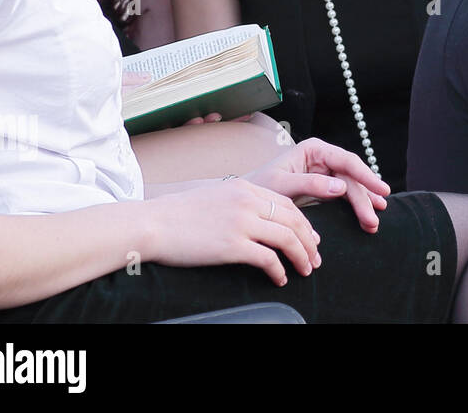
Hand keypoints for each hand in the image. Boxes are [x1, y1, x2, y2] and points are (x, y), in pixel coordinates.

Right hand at [145, 177, 321, 284]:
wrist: (151, 223)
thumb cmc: (177, 214)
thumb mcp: (215, 196)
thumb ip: (239, 202)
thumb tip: (256, 219)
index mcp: (246, 188)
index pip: (287, 204)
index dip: (304, 223)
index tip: (311, 238)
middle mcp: (248, 201)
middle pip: (294, 221)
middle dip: (309, 241)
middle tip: (315, 257)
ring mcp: (242, 223)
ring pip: (287, 239)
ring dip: (301, 256)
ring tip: (305, 269)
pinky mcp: (233, 245)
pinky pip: (268, 259)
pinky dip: (279, 270)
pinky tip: (280, 278)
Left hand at [244, 137, 390, 232]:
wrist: (243, 201)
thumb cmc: (257, 188)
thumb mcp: (280, 186)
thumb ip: (309, 184)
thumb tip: (340, 188)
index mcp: (313, 150)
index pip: (346, 161)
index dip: (366, 175)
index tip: (380, 189)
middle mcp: (322, 158)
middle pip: (351, 177)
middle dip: (364, 198)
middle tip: (373, 220)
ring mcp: (324, 172)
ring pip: (351, 187)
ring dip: (363, 204)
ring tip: (373, 223)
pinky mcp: (322, 187)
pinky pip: (344, 195)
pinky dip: (356, 206)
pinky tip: (368, 215)